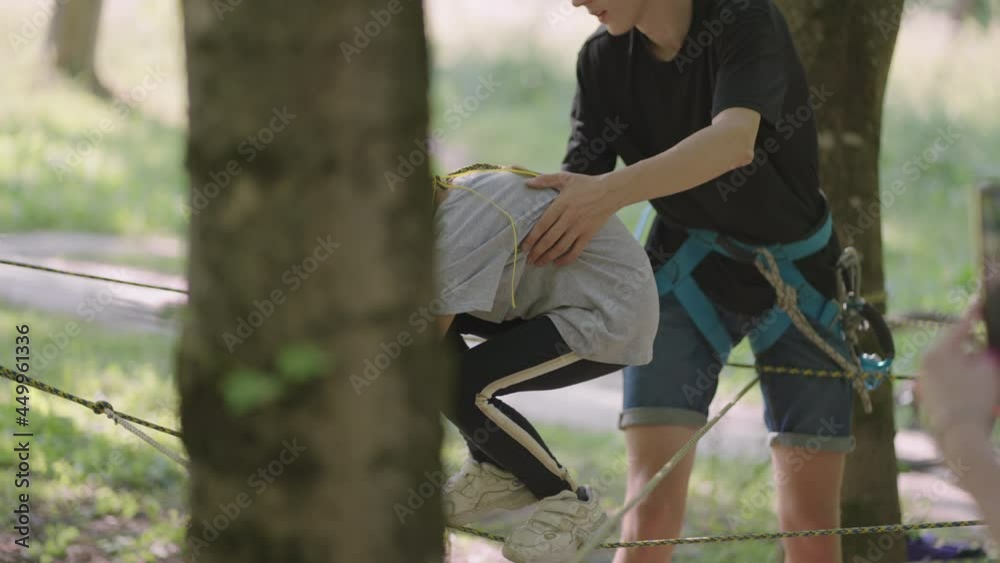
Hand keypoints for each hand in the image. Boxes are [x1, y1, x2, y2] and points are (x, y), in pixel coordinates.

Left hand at [521, 172, 617, 265]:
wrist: (611, 191)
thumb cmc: (586, 184)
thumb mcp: (565, 178)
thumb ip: (545, 180)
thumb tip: (527, 183)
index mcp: (561, 205)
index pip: (542, 225)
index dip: (531, 238)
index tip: (523, 246)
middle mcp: (569, 218)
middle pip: (549, 239)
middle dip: (537, 251)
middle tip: (528, 259)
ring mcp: (579, 228)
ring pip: (561, 247)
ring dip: (548, 257)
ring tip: (538, 263)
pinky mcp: (588, 234)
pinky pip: (576, 251)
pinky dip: (566, 259)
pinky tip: (557, 263)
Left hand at [918, 304, 999, 439]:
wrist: (959, 436)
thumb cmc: (977, 401)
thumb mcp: (989, 369)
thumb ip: (986, 350)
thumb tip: (982, 346)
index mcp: (939, 350)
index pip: (960, 326)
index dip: (973, 313)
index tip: (979, 301)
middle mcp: (926, 361)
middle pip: (953, 344)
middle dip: (971, 343)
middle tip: (984, 340)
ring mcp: (924, 378)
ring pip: (949, 361)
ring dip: (965, 361)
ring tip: (981, 370)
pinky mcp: (926, 393)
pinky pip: (945, 376)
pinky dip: (959, 376)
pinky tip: (971, 386)